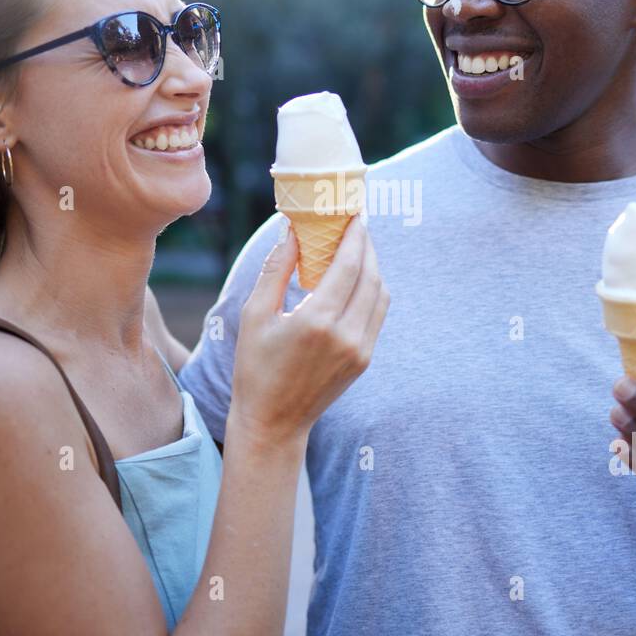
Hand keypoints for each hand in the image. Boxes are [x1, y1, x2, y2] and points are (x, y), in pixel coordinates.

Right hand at [232, 213, 388, 443]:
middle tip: (355, 224)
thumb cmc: (256, 366)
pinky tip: (356, 278)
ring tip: (356, 248)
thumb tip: (292, 230)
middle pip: (370, 275)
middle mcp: (346, 335)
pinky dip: (372, 289)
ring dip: (372, 266)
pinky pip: (377, 313)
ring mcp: (360, 349)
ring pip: (380, 294)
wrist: (274, 421)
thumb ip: (276, 269)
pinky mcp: (365, 359)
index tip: (353, 214)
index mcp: (317, 322)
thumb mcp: (255, 315)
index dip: (355, 236)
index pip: (349, 266)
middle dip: (366, 245)